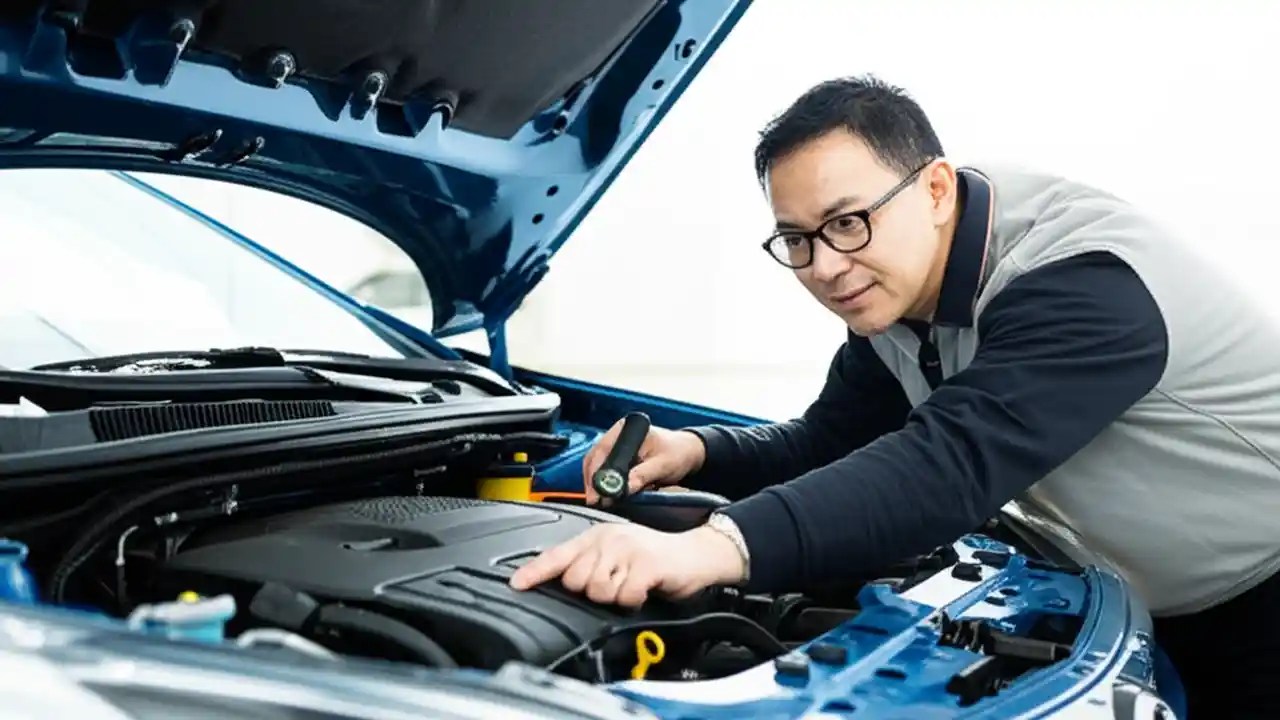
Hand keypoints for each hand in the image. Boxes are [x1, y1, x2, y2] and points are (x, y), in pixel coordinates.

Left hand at [508, 523, 746, 607]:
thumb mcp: (617, 555)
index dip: (534, 572)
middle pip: (575, 580)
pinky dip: (633, 601)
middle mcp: (607, 539)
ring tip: (629, 586)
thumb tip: (563, 582)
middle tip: (614, 584)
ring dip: (614, 598)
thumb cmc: (655, 558)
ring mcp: (626, 550)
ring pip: (597, 591)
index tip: (517, 584)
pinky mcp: (645, 565)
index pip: (557, 555)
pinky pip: (624, 597)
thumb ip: (590, 565)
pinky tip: (643, 590)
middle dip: (591, 591)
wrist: (695, 554)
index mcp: (596, 537)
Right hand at [581, 421, 706, 504]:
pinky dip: (607, 485)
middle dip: (594, 481)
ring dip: (599, 485)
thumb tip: (626, 487)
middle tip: (595, 501)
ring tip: (602, 501)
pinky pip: (607, 472)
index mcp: (626, 429)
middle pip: (595, 459)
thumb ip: (644, 475)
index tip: (596, 491)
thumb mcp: (663, 465)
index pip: (602, 450)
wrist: (688, 453)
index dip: (596, 472)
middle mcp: (618, 436)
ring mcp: (617, 447)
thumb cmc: (678, 452)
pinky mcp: (620, 459)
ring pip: (598, 467)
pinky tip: (609, 496)